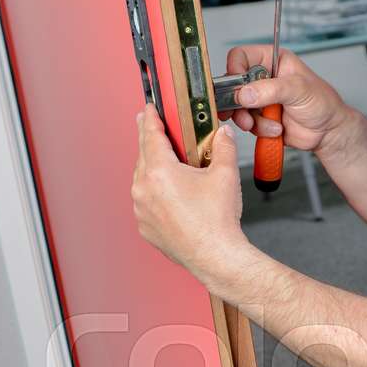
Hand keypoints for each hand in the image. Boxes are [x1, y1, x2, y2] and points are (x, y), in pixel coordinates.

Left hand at [131, 105, 248, 286]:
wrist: (215, 256)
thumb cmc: (217, 221)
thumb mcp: (224, 175)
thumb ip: (223, 148)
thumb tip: (223, 134)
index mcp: (159, 172)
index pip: (150, 135)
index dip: (150, 118)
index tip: (148, 109)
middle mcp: (144, 189)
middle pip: (143, 155)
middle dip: (150, 141)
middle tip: (155, 129)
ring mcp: (141, 209)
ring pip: (142, 179)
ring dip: (152, 168)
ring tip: (168, 165)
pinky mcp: (144, 226)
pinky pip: (145, 202)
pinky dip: (154, 193)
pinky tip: (170, 194)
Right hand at [222, 43, 349, 152]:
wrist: (328, 132)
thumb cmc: (322, 103)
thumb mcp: (298, 90)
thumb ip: (271, 90)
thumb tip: (245, 93)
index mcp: (272, 60)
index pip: (241, 56)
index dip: (235, 69)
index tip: (238, 86)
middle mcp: (263, 78)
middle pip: (234, 83)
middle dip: (238, 101)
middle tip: (244, 110)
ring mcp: (260, 98)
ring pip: (237, 106)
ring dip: (249, 118)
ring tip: (268, 123)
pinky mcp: (260, 117)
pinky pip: (246, 122)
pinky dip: (259, 129)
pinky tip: (276, 128)